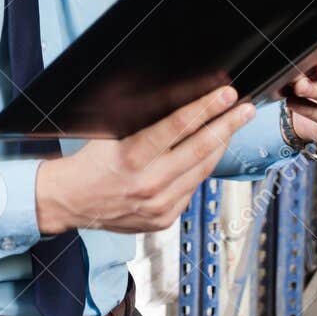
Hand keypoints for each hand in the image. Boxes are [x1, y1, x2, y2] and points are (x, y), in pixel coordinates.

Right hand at [36, 86, 255, 233]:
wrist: (71, 202)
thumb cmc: (90, 163)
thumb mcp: (109, 134)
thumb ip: (142, 121)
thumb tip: (177, 98)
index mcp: (132, 158)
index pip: (178, 127)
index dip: (206, 108)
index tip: (226, 95)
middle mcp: (149, 184)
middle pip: (199, 150)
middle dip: (227, 125)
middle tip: (245, 109)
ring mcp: (159, 206)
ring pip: (202, 171)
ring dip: (219, 147)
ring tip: (232, 127)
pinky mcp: (163, 220)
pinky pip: (191, 190)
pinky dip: (199, 171)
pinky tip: (206, 156)